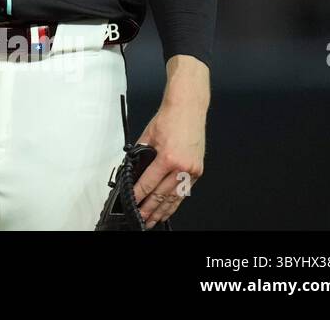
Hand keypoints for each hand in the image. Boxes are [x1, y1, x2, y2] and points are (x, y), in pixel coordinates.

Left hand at [131, 101, 205, 227]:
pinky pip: (184, 191)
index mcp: (168, 158)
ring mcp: (192, 170)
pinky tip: (169, 208)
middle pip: (162, 195)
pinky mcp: (197, 170)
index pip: (149, 183)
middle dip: (150, 209)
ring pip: (175, 198)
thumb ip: (140, 155)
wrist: (188, 109)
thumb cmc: (170, 119)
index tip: (132, 204)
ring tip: (153, 219)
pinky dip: (175, 202)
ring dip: (163, 211)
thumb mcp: (148, 136)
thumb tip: (132, 170)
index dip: (138, 196)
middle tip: (141, 218)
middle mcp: (182, 167)